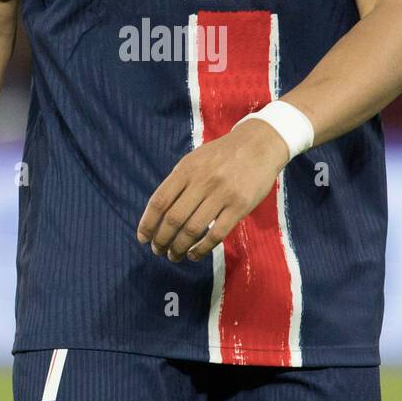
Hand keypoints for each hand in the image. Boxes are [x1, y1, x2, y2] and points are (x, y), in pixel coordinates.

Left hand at [136, 118, 288, 262]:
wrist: (259, 144)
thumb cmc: (222, 155)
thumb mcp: (195, 159)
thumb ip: (178, 182)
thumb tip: (158, 214)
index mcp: (186, 169)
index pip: (159, 201)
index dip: (147, 223)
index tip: (142, 238)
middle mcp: (202, 181)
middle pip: (174, 218)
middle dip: (162, 240)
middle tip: (158, 251)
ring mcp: (222, 194)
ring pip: (193, 229)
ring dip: (179, 248)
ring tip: (175, 255)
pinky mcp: (240, 206)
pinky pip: (216, 234)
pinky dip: (202, 249)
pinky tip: (194, 254)